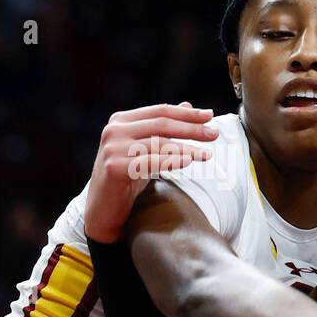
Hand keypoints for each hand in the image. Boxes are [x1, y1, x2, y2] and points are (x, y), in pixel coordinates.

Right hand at [84, 103, 216, 243]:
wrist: (102, 211)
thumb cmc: (125, 179)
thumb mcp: (145, 150)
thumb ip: (162, 129)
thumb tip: (188, 105)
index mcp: (121, 120)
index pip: (160, 111)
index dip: (187, 113)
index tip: (210, 116)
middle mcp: (114, 130)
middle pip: (161, 124)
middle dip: (191, 129)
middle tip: (214, 134)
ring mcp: (113, 148)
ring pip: (159, 143)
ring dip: (187, 148)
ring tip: (207, 154)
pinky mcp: (114, 167)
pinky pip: (151, 162)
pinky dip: (172, 161)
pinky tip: (189, 161)